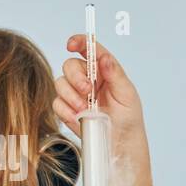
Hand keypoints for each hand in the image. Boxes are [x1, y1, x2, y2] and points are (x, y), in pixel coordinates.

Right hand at [54, 36, 147, 153]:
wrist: (120, 143)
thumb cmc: (128, 118)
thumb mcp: (127, 93)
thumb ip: (114, 73)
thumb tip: (104, 57)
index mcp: (103, 70)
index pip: (88, 49)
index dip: (79, 42)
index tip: (72, 44)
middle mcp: (87, 79)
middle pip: (69, 65)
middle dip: (76, 77)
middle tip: (88, 91)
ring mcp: (75, 94)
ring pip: (60, 83)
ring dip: (71, 96)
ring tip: (86, 109)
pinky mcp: (67, 110)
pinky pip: (56, 103)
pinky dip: (66, 110)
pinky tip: (79, 117)